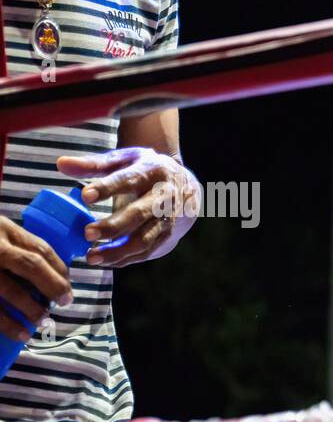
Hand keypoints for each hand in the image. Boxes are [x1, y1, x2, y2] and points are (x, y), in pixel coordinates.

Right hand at [0, 215, 71, 341]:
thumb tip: (45, 263)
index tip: (68, 283)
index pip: (39, 247)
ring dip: (31, 308)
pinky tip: (19, 334)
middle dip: (54, 286)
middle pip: (31, 266)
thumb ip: (11, 240)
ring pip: (8, 289)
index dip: (59, 268)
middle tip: (65, 301)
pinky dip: (6, 324)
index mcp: (0, 227)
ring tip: (41, 320)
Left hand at [57, 147, 200, 267]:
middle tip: (87, 234)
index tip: (84, 196)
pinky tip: (104, 261)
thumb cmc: (143, 170)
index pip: (128, 180)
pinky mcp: (166, 236)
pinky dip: (125, 259)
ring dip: (118, 250)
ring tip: (92, 256)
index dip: (107, 188)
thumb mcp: (122, 160)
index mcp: (152, 172)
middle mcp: (164, 197)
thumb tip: (60, 164)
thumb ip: (92, 164)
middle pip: (139, 214)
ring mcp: (167, 219)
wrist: (182, 183)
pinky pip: (146, 252)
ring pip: (144, 239)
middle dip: (113, 226)